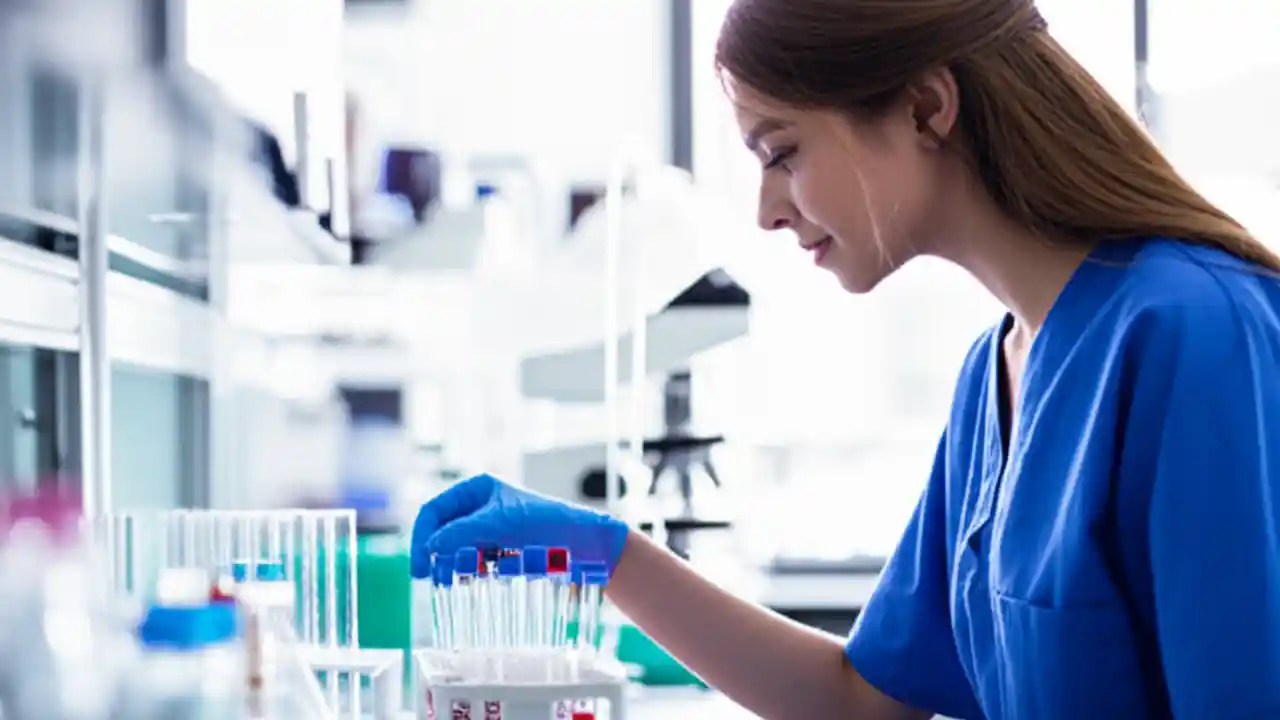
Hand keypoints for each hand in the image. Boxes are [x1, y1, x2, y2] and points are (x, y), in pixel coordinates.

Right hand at [410, 473, 629, 579]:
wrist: (585, 544)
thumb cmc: (548, 523)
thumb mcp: (502, 523)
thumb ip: (464, 532)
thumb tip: (430, 546)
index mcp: (476, 489)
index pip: (434, 510)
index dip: (422, 536)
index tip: (420, 564)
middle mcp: (479, 506)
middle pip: (441, 530)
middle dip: (434, 552)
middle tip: (429, 578)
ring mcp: (489, 528)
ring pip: (455, 548)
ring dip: (449, 563)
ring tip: (450, 581)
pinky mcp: (500, 549)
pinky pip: (473, 559)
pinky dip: (467, 570)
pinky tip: (471, 579)